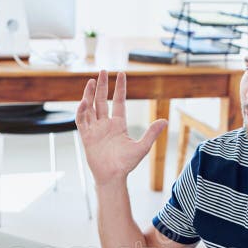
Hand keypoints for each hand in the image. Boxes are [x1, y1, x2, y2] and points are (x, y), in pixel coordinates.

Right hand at [75, 70, 166, 186]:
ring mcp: (95, 129)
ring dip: (89, 94)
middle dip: (101, 86)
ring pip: (90, 107)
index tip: (121, 74)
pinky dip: (82, 111)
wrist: (112, 177)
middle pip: (101, 100)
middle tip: (101, 70)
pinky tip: (84, 101)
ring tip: (90, 81)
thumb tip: (165, 120)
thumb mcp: (142, 147)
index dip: (119, 88)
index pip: (118, 101)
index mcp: (118, 124)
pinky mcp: (86, 136)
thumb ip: (151, 133)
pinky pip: (82, 120)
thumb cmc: (126, 164)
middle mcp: (105, 124)